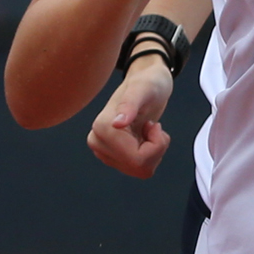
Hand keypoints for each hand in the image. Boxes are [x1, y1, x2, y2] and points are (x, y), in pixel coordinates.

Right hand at [86, 55, 175, 178]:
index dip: (155, 145)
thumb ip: (130, 103)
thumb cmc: (148, 82)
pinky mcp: (112, 156)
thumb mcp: (144, 88)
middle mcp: (98, 142)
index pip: (136, 159)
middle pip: (138, 167)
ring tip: (148, 129)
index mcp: (102, 127)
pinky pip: (139, 168)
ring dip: (153, 151)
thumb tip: (116, 124)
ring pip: (139, 170)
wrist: (148, 84)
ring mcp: (104, 151)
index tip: (153, 124)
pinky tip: (145, 136)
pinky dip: (150, 154)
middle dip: (155, 148)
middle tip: (152, 126)